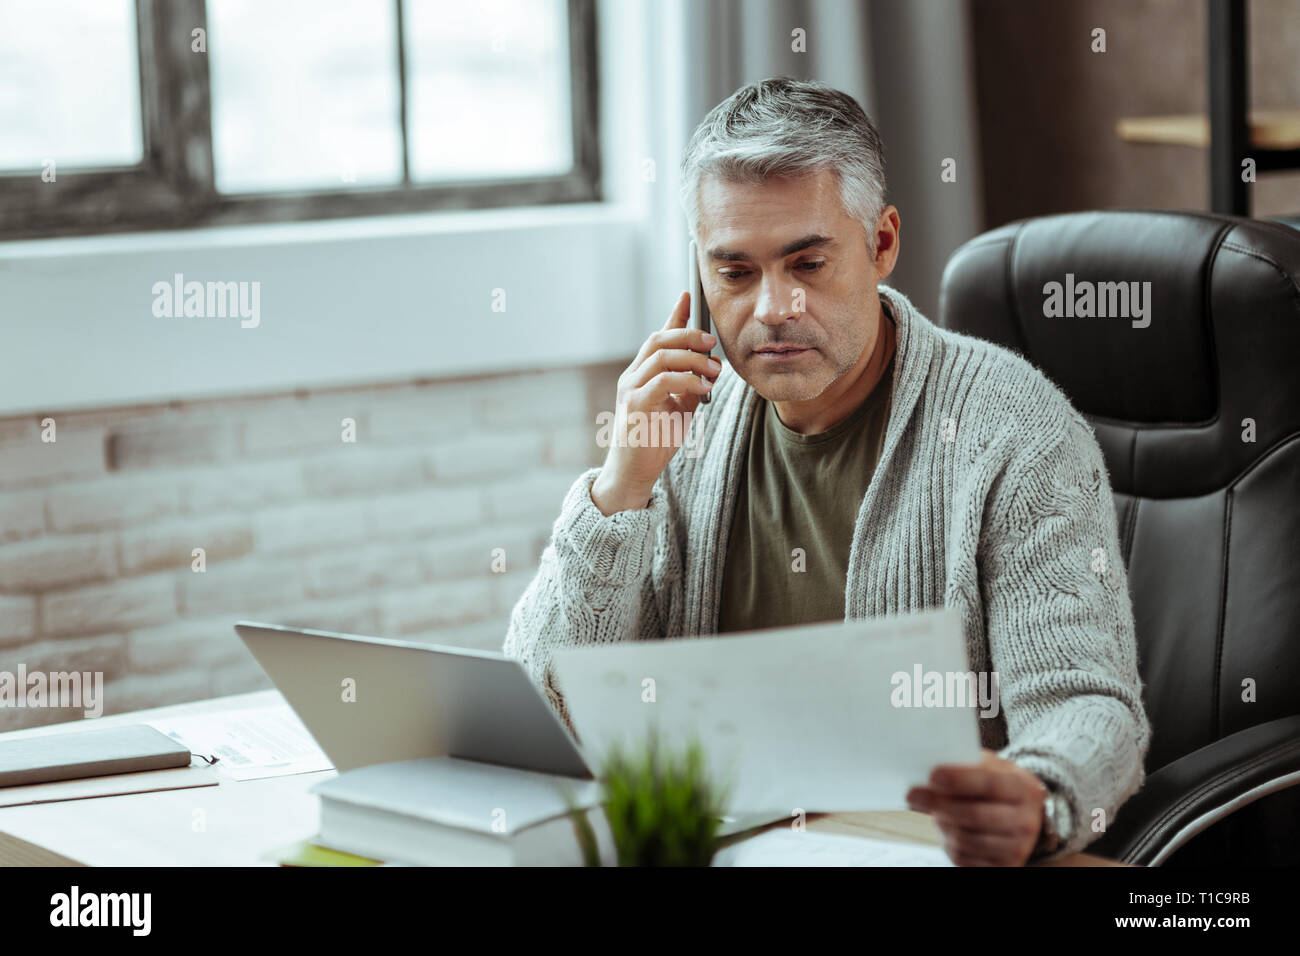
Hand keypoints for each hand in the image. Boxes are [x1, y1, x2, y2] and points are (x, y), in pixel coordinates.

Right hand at [591, 290, 719, 514]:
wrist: (635, 471)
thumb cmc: (655, 439)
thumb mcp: (679, 407)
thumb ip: (689, 384)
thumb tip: (710, 365)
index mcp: (642, 373)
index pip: (658, 336)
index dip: (674, 315)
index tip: (688, 295)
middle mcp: (632, 376)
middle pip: (659, 339)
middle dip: (689, 335)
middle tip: (712, 344)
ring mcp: (630, 389)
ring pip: (661, 356)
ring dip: (692, 358)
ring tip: (713, 370)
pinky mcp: (635, 406)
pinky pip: (662, 382)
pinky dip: (686, 380)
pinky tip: (703, 388)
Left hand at [906, 748, 1046, 865]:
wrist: (1019, 814)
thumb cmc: (994, 784)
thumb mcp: (988, 767)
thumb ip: (964, 766)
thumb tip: (925, 773)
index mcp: (1024, 789)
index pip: (990, 784)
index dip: (959, 780)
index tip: (933, 776)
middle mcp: (1025, 821)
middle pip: (976, 815)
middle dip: (939, 804)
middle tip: (913, 794)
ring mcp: (1017, 848)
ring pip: (965, 839)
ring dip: (941, 824)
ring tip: (936, 811)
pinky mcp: (1003, 867)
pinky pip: (963, 859)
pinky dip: (948, 843)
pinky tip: (948, 830)